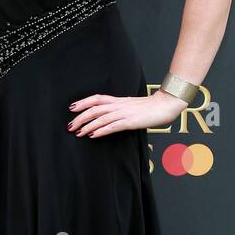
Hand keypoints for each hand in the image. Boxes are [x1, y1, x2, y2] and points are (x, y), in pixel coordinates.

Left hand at [67, 88, 183, 137]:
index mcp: (118, 100)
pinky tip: (93, 135)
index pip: (96, 99)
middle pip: (94, 109)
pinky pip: (113, 126)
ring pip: (100, 118)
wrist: (165, 105)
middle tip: (70, 126)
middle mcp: (118, 105)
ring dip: (87, 126)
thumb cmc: (150, 106)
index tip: (71, 108)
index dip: (83, 102)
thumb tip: (108, 116)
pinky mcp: (130, 122)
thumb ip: (119, 109)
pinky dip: (101, 130)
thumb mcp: (131, 105)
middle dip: (80, 118)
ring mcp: (124, 113)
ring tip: (78, 133)